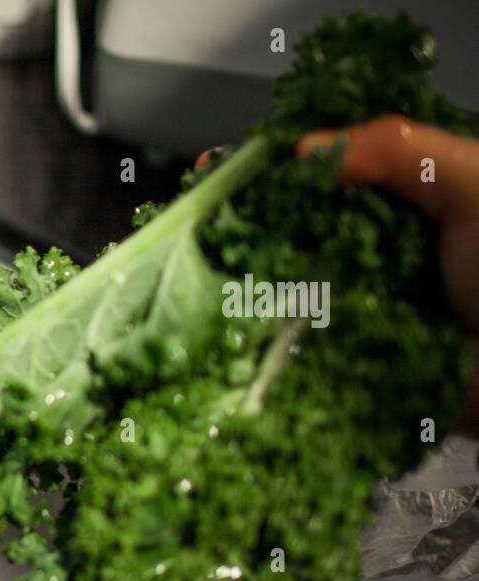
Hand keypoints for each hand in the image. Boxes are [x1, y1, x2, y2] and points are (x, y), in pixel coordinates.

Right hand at [198, 116, 478, 438]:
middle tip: (189, 230)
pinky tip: (219, 341)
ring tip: (189, 285)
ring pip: (280, 297)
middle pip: (286, 235)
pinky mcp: (346, 370)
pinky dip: (257, 352)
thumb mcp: (473, 184)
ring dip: (235, 293)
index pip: (319, 177)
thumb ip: (399, 151)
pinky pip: (293, 357)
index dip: (266, 172)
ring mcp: (353, 316)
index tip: (218, 171)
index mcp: (399, 207)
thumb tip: (302, 150)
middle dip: (234, 232)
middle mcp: (369, 259)